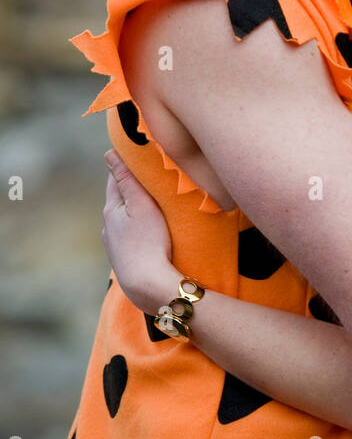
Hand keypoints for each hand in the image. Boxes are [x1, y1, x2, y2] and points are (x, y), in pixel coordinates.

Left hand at [102, 149, 178, 311]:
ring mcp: (116, 246)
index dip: (127, 164)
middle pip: (121, 199)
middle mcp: (109, 227)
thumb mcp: (140, 205)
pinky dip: (140, 229)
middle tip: (153, 176)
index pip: (115, 178)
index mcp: (111, 209)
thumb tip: (109, 153)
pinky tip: (152, 233)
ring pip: (126, 220)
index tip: (140, 153)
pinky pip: (133, 237)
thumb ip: (125, 178)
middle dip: (134, 188)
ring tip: (156, 204)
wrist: (148, 286)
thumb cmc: (148, 242)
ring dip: (137, 211)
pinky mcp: (127, 260)